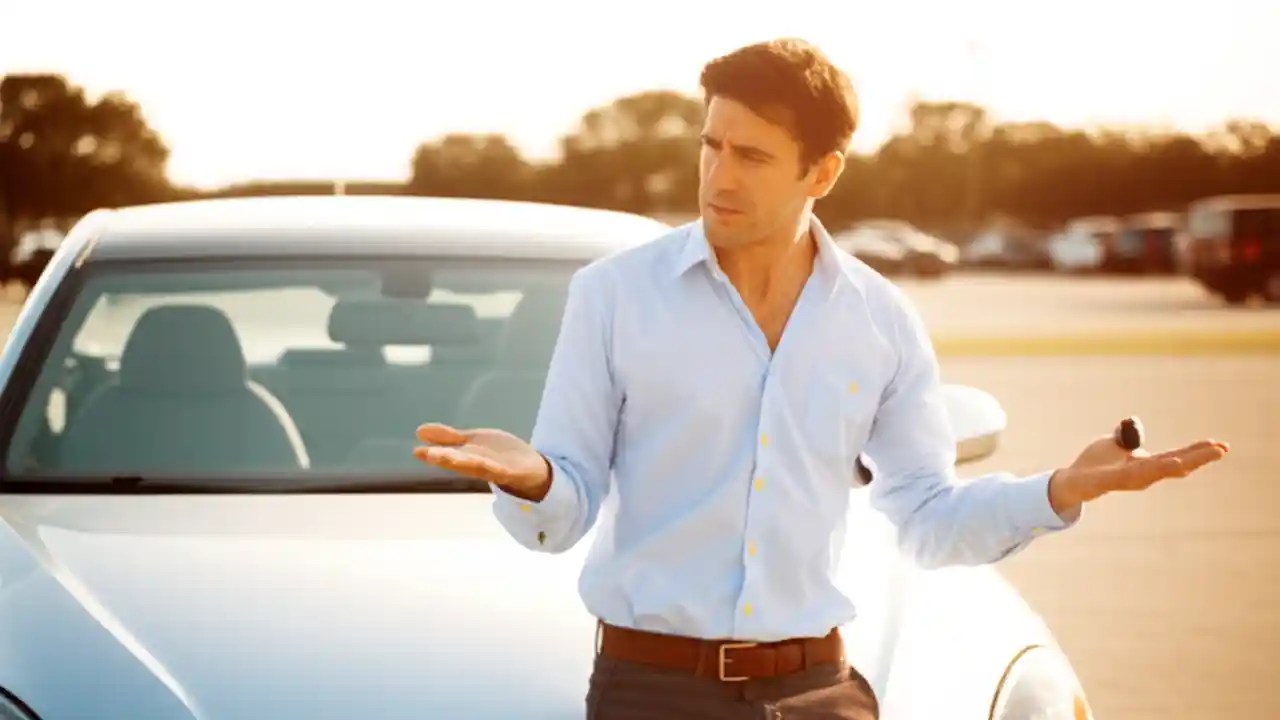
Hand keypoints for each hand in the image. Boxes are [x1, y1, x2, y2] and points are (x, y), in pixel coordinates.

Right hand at [413, 423, 551, 500]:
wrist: (531, 468)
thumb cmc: (498, 456)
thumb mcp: (471, 442)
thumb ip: (448, 438)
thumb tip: (419, 431)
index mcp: (468, 457)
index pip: (450, 456)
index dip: (434, 455)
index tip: (417, 451)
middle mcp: (479, 465)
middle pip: (461, 462)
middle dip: (445, 459)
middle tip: (427, 455)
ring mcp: (496, 470)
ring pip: (477, 467)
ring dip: (462, 463)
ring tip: (446, 457)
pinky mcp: (513, 472)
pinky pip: (501, 470)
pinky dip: (491, 467)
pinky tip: (483, 461)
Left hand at [1048, 416, 1229, 516]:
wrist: (1071, 481)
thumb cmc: (1095, 464)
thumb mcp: (1113, 443)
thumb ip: (1127, 437)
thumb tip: (1134, 423)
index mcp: (1146, 465)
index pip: (1177, 457)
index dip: (1198, 452)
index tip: (1222, 446)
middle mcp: (1140, 474)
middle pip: (1173, 465)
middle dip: (1196, 458)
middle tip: (1221, 450)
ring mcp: (1124, 479)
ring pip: (1153, 472)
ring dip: (1172, 466)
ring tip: (1189, 461)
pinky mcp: (1106, 480)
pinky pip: (1126, 475)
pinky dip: (1142, 471)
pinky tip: (1154, 466)